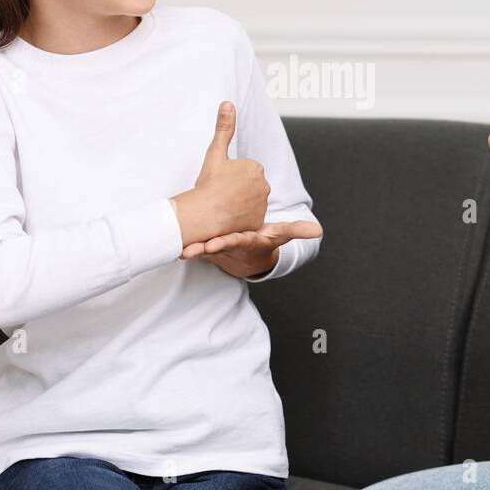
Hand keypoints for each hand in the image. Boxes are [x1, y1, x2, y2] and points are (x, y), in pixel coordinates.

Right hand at [170, 101, 269, 244]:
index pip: (245, 171)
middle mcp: (264, 185)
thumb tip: (227, 103)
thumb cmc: (208, 184)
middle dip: (237, 189)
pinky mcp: (258, 222)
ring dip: (239, 204)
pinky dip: (241, 218)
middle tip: (220, 193)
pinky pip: (250, 218)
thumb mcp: (215, 152)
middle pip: (249, 186)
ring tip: (223, 205)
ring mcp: (262, 205)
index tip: (220, 181)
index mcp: (255, 168)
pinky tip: (228, 217)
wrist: (204, 214)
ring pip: (250, 202)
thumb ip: (224, 128)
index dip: (230, 176)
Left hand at [181, 220, 323, 278]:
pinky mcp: (206, 246)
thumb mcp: (277, 235)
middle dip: (203, 250)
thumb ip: (295, 230)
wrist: (246, 259)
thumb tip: (319, 231)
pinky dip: (185, 246)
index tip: (212, 245)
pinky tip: (170, 245)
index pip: (235, 240)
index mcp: (244, 240)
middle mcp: (229, 244)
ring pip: (202, 248)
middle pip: (215, 246)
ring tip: (179, 251)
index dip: (224, 242)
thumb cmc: (261, 241)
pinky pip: (194, 245)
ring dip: (191, 250)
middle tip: (190, 251)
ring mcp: (216, 247)